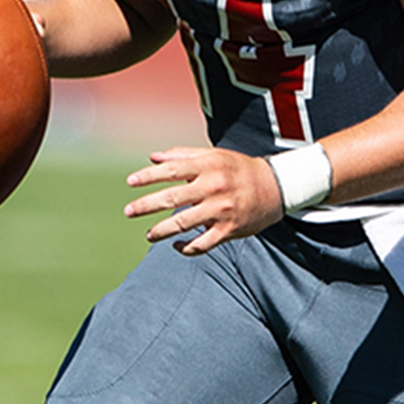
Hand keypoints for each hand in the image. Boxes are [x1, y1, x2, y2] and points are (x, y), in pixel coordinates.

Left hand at [124, 146, 283, 254]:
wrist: (275, 187)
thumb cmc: (238, 168)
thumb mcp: (213, 156)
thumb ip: (182, 156)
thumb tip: (152, 158)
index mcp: (208, 166)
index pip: (171, 170)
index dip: (148, 176)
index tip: (130, 182)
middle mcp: (213, 187)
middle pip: (173, 198)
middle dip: (147, 205)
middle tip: (128, 212)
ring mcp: (221, 210)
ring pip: (184, 223)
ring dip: (162, 231)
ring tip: (149, 235)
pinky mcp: (229, 230)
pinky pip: (202, 244)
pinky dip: (186, 248)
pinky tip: (176, 246)